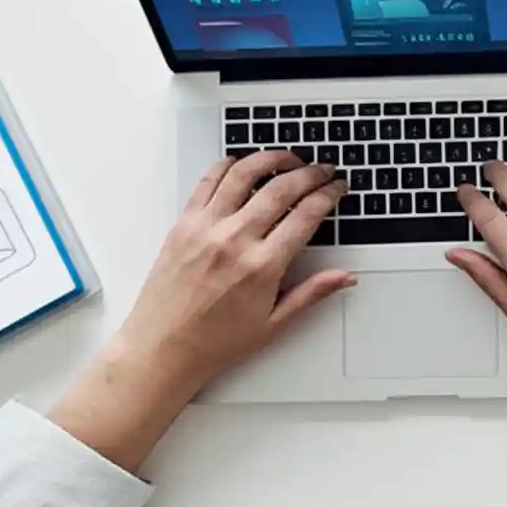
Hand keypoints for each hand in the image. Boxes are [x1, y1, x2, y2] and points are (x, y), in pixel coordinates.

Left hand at [118, 151, 355, 387]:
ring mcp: (206, 228)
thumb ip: (312, 293)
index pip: (306, 215)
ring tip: (288, 158)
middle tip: (322, 169)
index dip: (328, 195)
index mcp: (262, 267)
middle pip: (281, 188)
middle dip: (310, 173)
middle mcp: (234, 241)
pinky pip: (208, 181)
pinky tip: (242, 164)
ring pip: (244, 174)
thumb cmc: (214, 342)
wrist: (162, 348)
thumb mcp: (274, 323)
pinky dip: (228, 165)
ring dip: (272, 158)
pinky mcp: (184, 224)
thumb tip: (344, 277)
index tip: (337, 187)